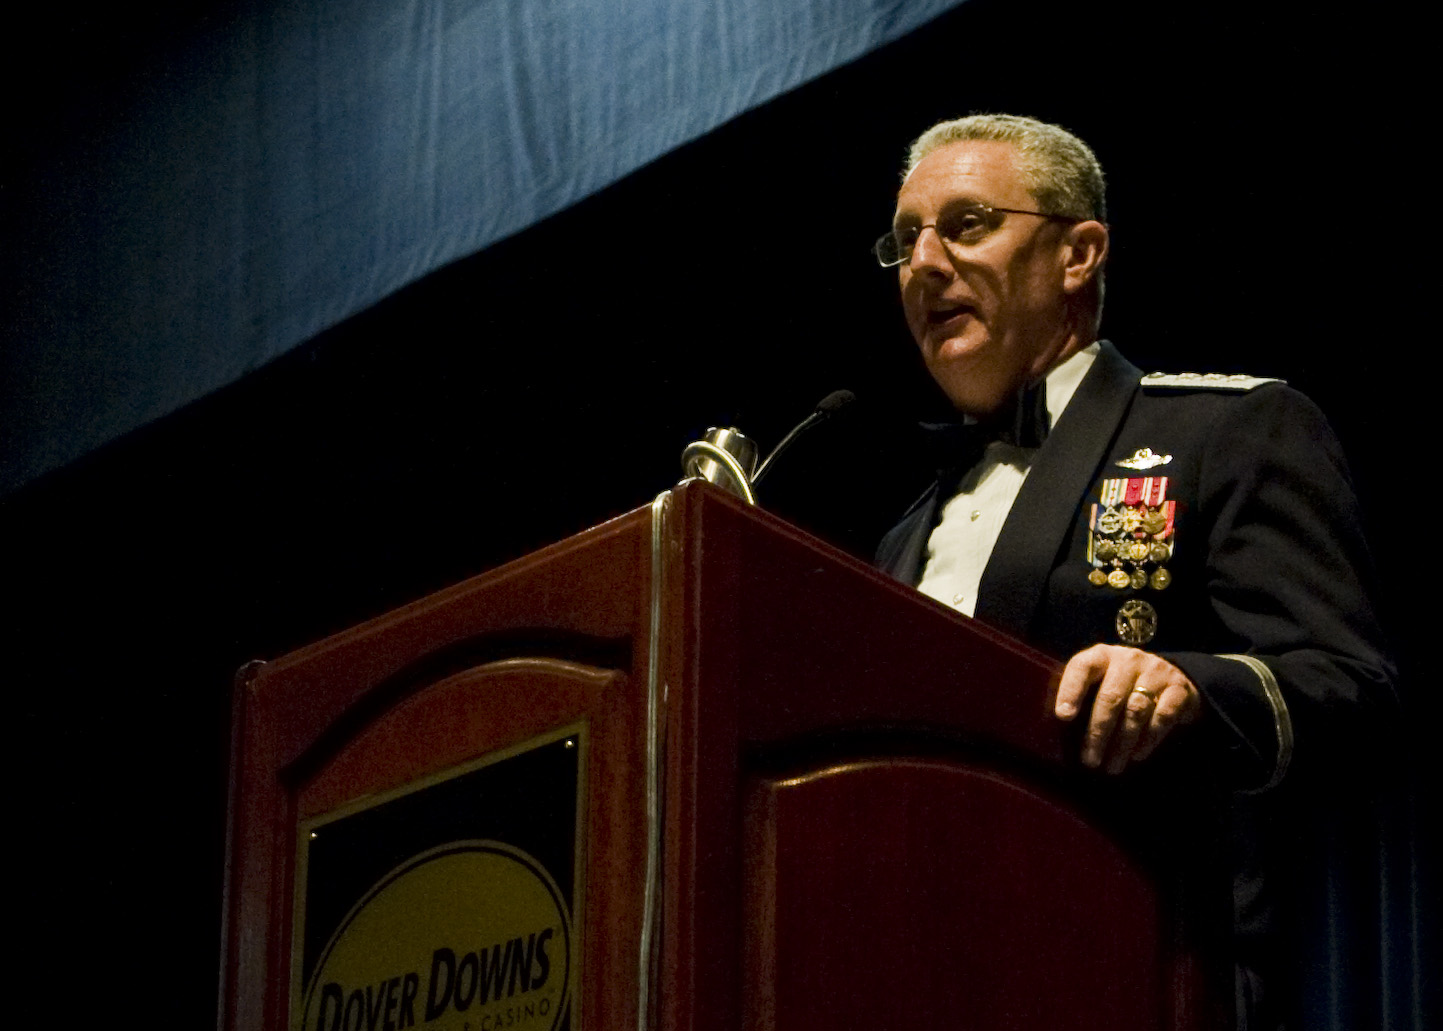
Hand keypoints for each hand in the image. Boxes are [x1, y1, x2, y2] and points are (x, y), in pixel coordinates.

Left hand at [1054, 645, 1200, 773]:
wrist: (1173, 678)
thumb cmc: (1124, 685)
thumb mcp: (1102, 681)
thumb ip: (1084, 697)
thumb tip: (1061, 731)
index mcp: (1102, 656)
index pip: (1082, 666)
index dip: (1071, 690)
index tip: (1063, 716)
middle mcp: (1129, 660)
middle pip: (1110, 697)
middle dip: (1098, 733)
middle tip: (1090, 760)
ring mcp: (1156, 673)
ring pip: (1136, 711)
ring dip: (1122, 743)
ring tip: (1112, 766)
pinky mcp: (1178, 690)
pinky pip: (1162, 717)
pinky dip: (1148, 739)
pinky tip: (1137, 755)